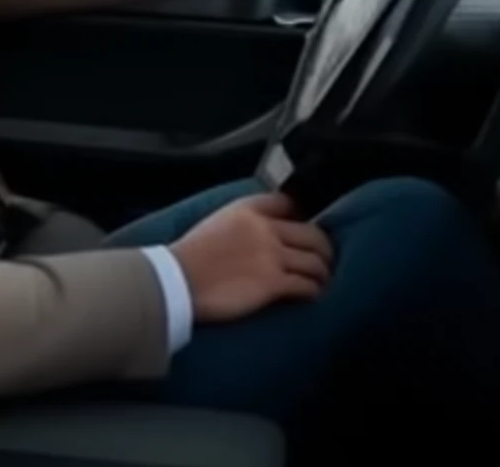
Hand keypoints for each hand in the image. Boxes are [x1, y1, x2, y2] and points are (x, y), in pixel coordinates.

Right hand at [169, 192, 332, 322]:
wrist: (176, 281)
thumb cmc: (187, 257)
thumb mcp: (214, 224)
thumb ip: (240, 224)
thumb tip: (258, 235)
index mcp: (246, 209)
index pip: (287, 202)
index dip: (301, 215)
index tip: (303, 230)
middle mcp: (264, 228)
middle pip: (313, 233)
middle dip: (324, 249)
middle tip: (324, 260)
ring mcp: (271, 255)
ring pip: (316, 262)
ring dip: (322, 273)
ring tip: (321, 282)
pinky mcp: (272, 283)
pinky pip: (307, 286)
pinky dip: (314, 292)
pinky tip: (311, 296)